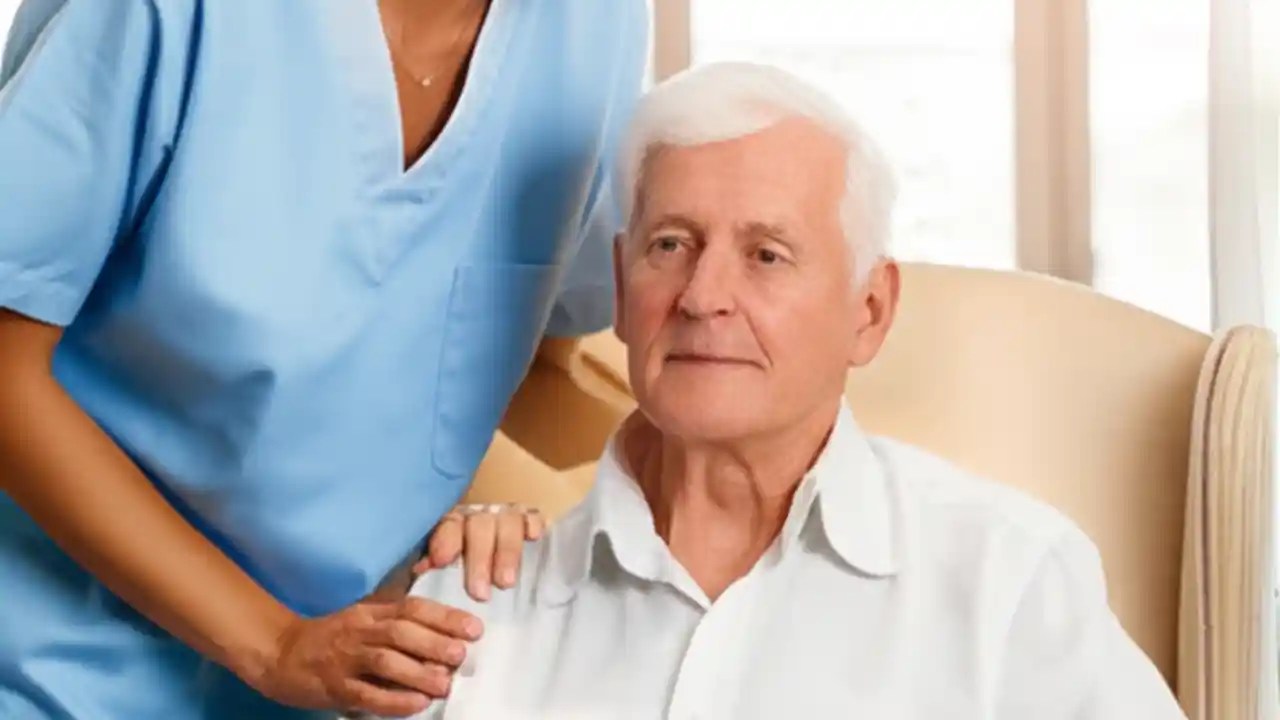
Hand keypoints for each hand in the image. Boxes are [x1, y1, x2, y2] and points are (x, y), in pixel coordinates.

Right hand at [251, 596, 482, 716]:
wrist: (280, 652)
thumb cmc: (333, 637)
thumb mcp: (364, 618)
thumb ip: (398, 622)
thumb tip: (447, 634)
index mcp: (371, 612)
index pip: (412, 608)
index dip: (444, 616)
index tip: (474, 627)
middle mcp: (359, 631)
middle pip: (400, 632)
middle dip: (435, 643)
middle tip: (462, 654)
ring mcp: (345, 659)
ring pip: (385, 663)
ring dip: (418, 673)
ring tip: (445, 684)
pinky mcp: (335, 687)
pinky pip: (367, 695)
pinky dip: (394, 701)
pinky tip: (417, 704)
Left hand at [416, 503, 545, 601]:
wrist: (501, 568)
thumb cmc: (458, 573)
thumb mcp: (436, 571)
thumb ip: (428, 567)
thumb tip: (419, 568)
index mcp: (452, 524)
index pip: (449, 524)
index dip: (446, 540)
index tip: (440, 562)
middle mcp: (478, 515)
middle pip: (479, 525)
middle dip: (479, 558)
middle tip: (480, 594)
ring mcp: (504, 515)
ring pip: (507, 521)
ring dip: (506, 551)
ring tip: (505, 583)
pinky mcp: (529, 519)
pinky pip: (532, 515)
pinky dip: (532, 523)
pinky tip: (533, 537)